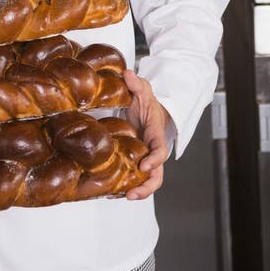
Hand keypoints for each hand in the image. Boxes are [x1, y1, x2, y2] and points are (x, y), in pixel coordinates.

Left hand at [123, 69, 171, 200]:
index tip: (144, 166)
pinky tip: (110, 192)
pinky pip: (134, 177)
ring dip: (136, 191)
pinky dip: (125, 186)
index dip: (154, 160)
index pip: (160, 150)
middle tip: (131, 194)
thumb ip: (136, 84)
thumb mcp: (142, 90)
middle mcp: (152, 150)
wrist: (146, 108)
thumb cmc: (146, 100)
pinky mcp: (135, 160)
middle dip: (146, 187)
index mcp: (156, 134)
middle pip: (157, 175)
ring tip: (118, 197)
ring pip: (146, 181)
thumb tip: (128, 73)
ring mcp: (145, 157)